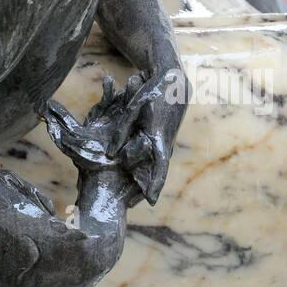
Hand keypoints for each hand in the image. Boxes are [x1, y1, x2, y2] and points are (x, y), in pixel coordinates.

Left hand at [121, 67, 189, 204]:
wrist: (175, 82)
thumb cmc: (151, 93)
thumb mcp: (133, 110)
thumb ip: (121, 132)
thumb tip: (110, 154)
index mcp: (159, 137)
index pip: (159, 167)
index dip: (155, 185)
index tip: (151, 202)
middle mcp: (167, 142)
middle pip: (158, 171)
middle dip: (147, 187)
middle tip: (134, 204)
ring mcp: (169, 139)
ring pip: (158, 163)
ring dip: (149, 177)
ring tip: (135, 194)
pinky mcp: (168, 136)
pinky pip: (159, 154)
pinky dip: (151, 164)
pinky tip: (141, 173)